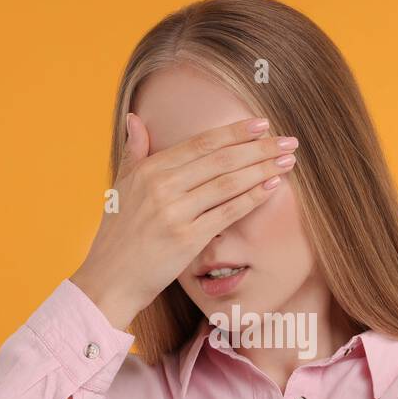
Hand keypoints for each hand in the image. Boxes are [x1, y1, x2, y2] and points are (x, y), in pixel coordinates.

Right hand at [71, 114, 299, 328]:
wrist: (109, 280)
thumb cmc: (118, 237)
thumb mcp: (120, 188)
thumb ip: (133, 152)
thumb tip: (135, 118)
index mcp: (149, 170)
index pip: (201, 143)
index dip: (234, 132)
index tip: (262, 124)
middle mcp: (162, 187)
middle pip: (221, 159)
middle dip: (259, 147)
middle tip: (288, 141)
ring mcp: (174, 213)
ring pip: (228, 183)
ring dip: (263, 168)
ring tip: (288, 159)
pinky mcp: (187, 239)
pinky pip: (227, 212)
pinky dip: (253, 197)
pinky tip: (273, 185)